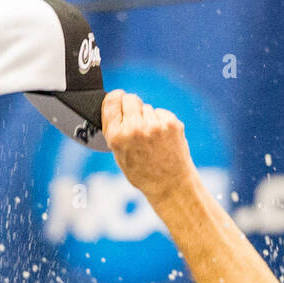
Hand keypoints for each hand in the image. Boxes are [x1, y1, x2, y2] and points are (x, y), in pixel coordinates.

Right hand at [102, 89, 196, 203]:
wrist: (170, 184)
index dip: (115, 98)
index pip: (111, 101)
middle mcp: (134, 128)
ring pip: (147, 107)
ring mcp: (154, 125)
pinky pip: (161, 113)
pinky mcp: (171, 123)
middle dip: (131, 106)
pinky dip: (161, 121)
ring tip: (152, 138)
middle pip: (130, 99)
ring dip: (148, 117)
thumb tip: (114, 105)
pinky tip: (162, 138)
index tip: (118, 98)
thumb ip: (115, 130)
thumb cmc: (142, 172)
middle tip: (135, 119)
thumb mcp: (119, 155)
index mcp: (117, 136)